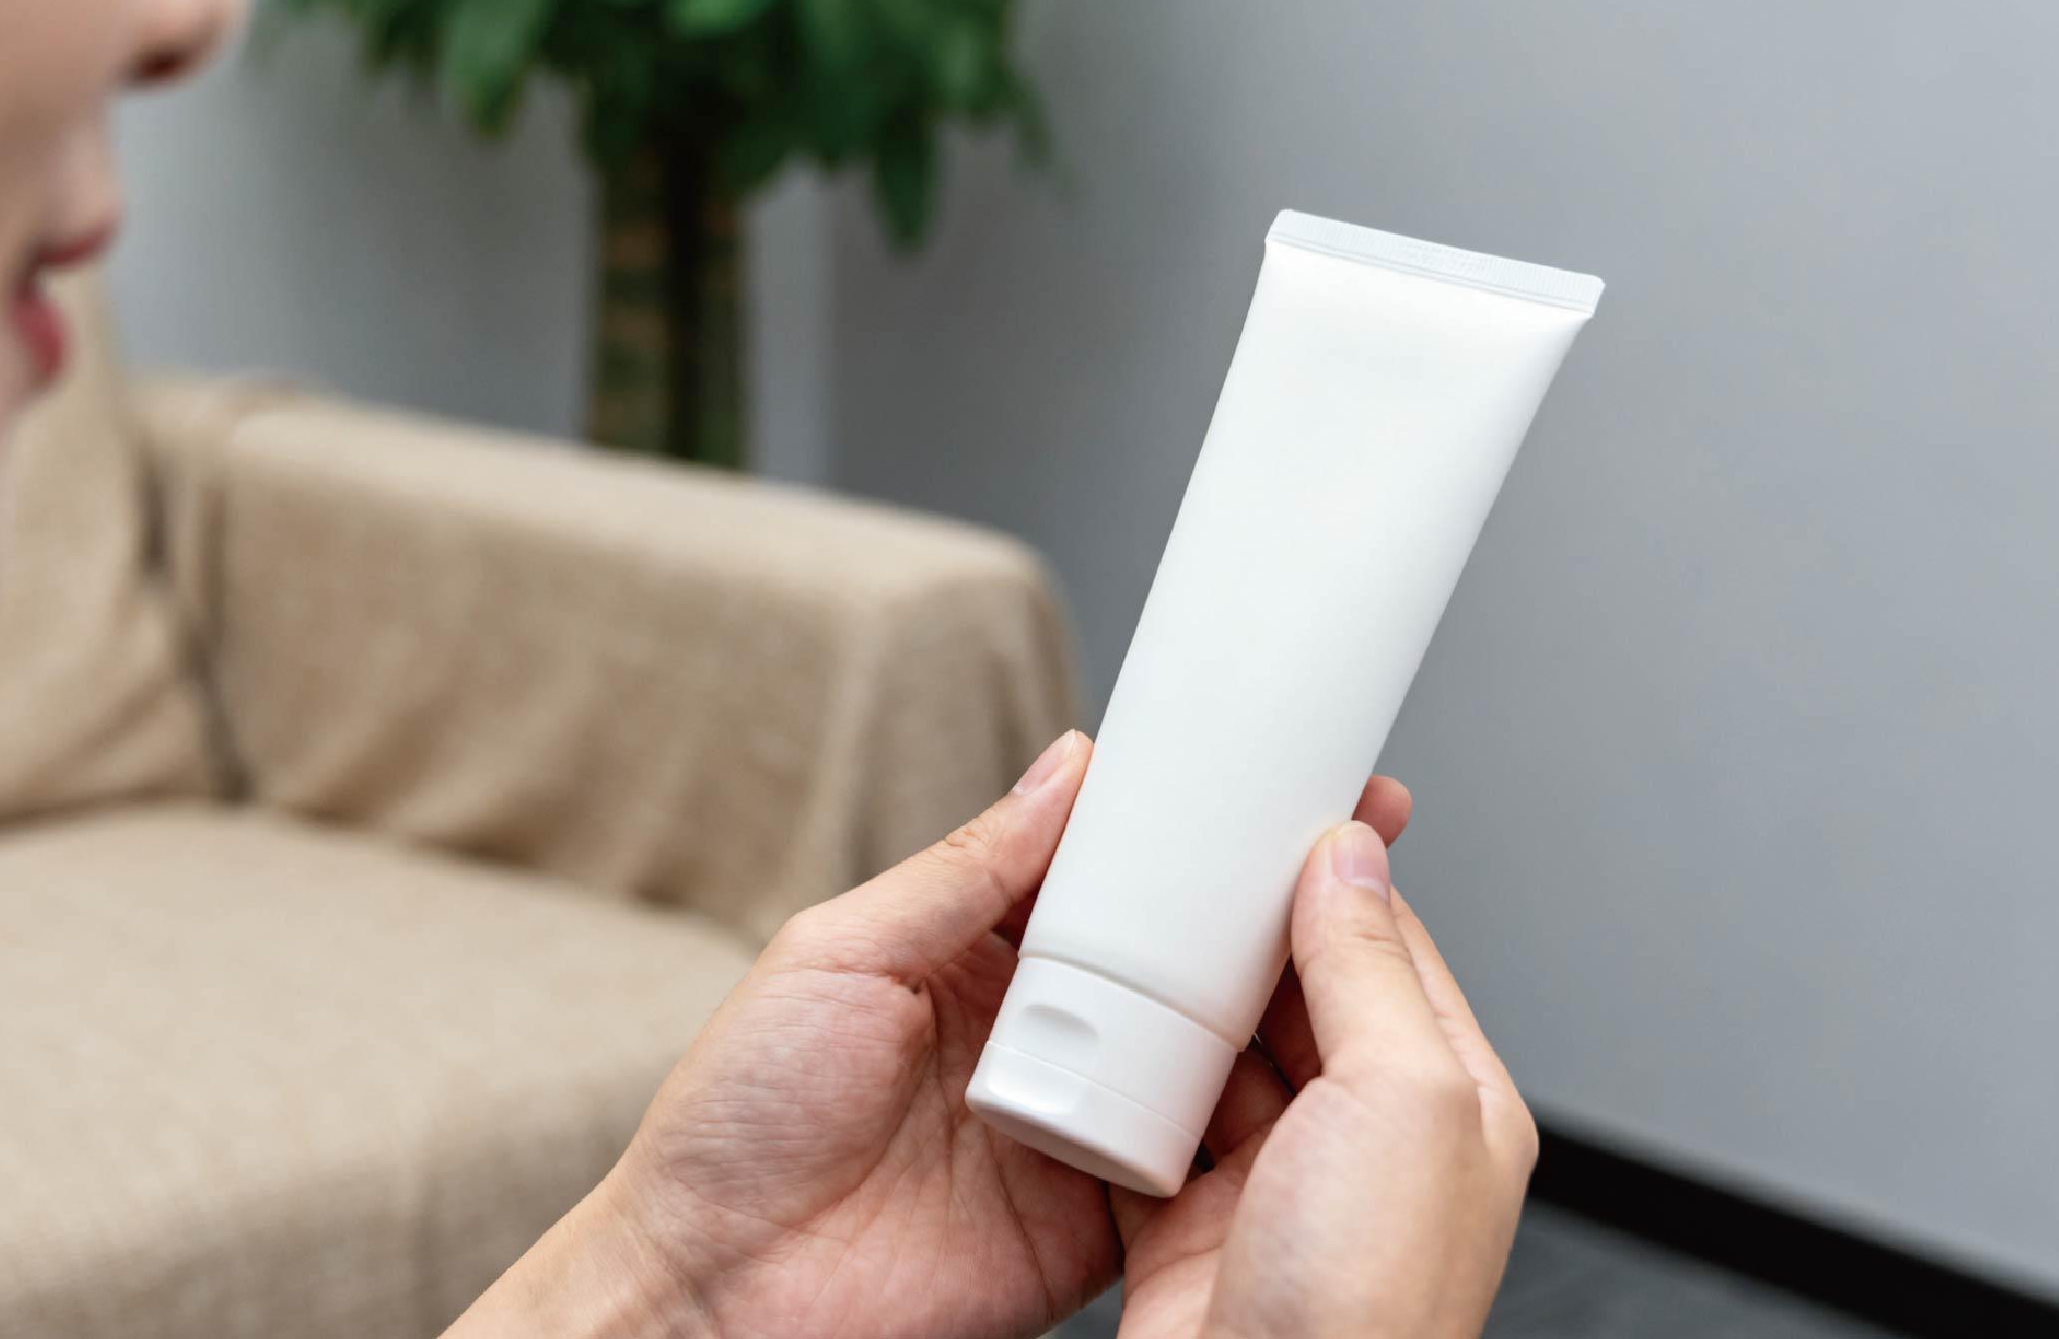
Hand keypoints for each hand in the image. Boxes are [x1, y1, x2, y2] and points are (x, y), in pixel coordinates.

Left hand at [454, 731, 1414, 1338]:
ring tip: (1342, 934)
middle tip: (1339, 837)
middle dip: (1247, 902)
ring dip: (1261, 1001)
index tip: (1255, 772)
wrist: (716, 1290)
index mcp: (966, 954)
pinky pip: (1190, 1162)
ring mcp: (1070, 1119)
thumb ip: (959, 872)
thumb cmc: (735, 1124)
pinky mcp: (1095, 1215)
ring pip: (1195, 1050)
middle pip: (1162, 954)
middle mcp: (1031, 1031)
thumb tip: (1065, 772)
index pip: (1091, 870)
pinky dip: (1244, 1126)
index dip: (1170, 825)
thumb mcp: (835, 955)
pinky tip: (1297, 1070)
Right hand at [1110, 820, 1538, 1338]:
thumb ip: (1371, 968)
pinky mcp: (1186, 1225)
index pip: (1385, 947)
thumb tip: (1349, 858)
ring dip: (1165, 1000)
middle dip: (1231, 931)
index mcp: (1445, 1104)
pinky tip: (1086, 1036)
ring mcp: (1271, 1186)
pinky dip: (1111, 1079)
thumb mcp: (1404, 1098)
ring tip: (1116, 934)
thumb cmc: (1366, 1310)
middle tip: (1173, 862)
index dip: (1326, 873)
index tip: (1269, 810)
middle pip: (1290, 994)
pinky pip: (1144, 1122)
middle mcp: (1362, 1143)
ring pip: (1211, 1053)